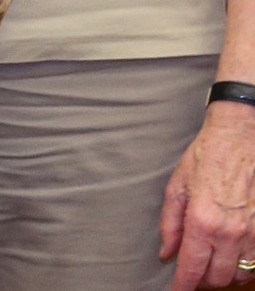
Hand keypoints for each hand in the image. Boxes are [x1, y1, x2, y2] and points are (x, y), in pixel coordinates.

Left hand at [160, 100, 254, 288]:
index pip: (192, 267)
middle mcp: (230, 231)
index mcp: (202, 220)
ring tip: (214, 261)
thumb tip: (166, 253)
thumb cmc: (205, 157)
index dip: (183, 286)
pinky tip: (235, 252)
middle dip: (204, 280)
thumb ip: (169, 223)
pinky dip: (247, 263)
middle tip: (195, 271)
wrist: (239, 137)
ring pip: (242, 273)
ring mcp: (253, 231)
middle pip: (219, 278)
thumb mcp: (176, 186)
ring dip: (227, 273)